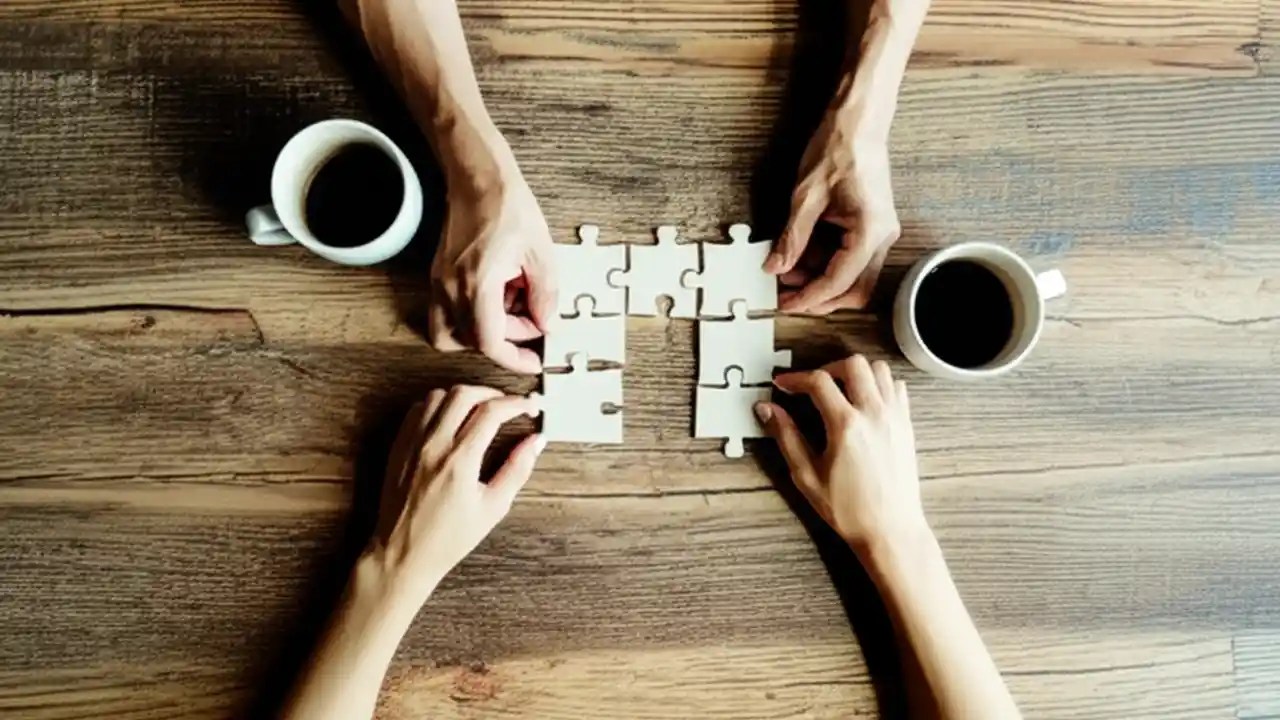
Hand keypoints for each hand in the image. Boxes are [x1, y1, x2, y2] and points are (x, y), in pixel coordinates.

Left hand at [369, 385, 544, 603]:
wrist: (402, 554)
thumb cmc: (447, 539)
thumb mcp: (493, 508)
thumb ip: (517, 470)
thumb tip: (535, 442)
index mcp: (459, 462)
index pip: (491, 412)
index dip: (516, 403)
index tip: (528, 407)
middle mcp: (433, 446)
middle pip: (464, 394)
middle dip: (492, 393)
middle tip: (507, 404)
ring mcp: (412, 444)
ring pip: (438, 395)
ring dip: (463, 395)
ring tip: (480, 408)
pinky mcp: (398, 447)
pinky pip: (418, 410)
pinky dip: (438, 405)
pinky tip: (451, 418)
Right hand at [429, 165, 556, 373]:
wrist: (478, 178)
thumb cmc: (508, 206)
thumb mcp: (541, 253)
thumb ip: (545, 295)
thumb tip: (546, 325)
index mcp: (478, 283)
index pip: (489, 342)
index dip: (513, 358)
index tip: (533, 360)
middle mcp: (451, 288)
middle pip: (471, 341)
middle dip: (504, 340)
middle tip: (532, 321)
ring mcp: (440, 282)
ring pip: (451, 332)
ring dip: (482, 332)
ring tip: (512, 306)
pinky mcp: (438, 276)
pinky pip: (448, 313)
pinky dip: (472, 316)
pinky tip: (498, 293)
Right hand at [755, 355, 923, 548]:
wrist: (890, 529)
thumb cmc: (850, 510)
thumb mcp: (807, 476)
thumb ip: (786, 437)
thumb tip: (768, 410)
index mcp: (846, 426)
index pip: (818, 382)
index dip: (795, 379)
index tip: (783, 385)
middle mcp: (873, 415)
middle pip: (853, 364)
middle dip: (827, 368)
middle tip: (813, 385)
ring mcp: (894, 418)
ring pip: (879, 370)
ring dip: (856, 373)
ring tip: (839, 390)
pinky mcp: (906, 426)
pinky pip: (897, 388)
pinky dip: (880, 385)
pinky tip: (865, 402)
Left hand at [765, 110, 899, 314]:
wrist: (858, 123)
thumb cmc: (838, 149)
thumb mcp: (806, 197)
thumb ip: (792, 238)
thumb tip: (775, 267)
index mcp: (869, 231)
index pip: (839, 281)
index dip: (809, 297)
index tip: (785, 304)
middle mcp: (882, 237)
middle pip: (856, 290)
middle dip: (821, 298)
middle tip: (787, 297)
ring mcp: (880, 233)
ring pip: (855, 277)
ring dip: (822, 281)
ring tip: (788, 273)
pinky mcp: (872, 227)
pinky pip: (852, 258)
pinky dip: (827, 264)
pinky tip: (801, 257)